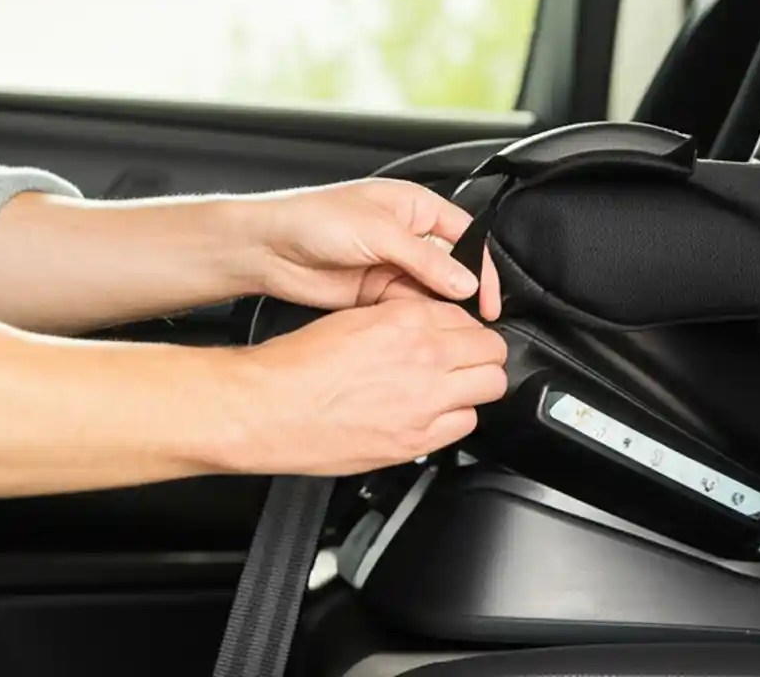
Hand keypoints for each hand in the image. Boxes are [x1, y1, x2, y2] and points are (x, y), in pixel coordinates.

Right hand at [225, 300, 507, 474]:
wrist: (267, 408)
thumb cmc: (295, 366)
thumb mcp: (354, 320)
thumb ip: (401, 321)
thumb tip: (427, 327)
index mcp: (407, 320)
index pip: (469, 318)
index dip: (464, 329)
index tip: (457, 337)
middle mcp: (424, 357)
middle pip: (492, 352)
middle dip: (481, 355)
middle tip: (465, 361)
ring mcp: (425, 402)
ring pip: (489, 388)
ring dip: (474, 386)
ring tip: (451, 389)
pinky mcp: (416, 440)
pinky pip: (465, 426)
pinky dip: (455, 419)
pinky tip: (433, 415)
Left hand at [253, 178, 501, 320]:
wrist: (267, 247)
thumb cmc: (313, 218)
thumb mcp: (378, 232)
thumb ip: (425, 260)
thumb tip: (464, 283)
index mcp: (414, 207)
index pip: (466, 237)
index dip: (482, 267)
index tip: (489, 298)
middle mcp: (407, 236)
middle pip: (451, 269)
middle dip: (460, 294)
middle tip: (471, 319)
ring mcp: (391, 266)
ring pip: (430, 294)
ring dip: (435, 311)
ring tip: (438, 325)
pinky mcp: (375, 293)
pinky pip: (405, 309)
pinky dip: (412, 321)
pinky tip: (412, 327)